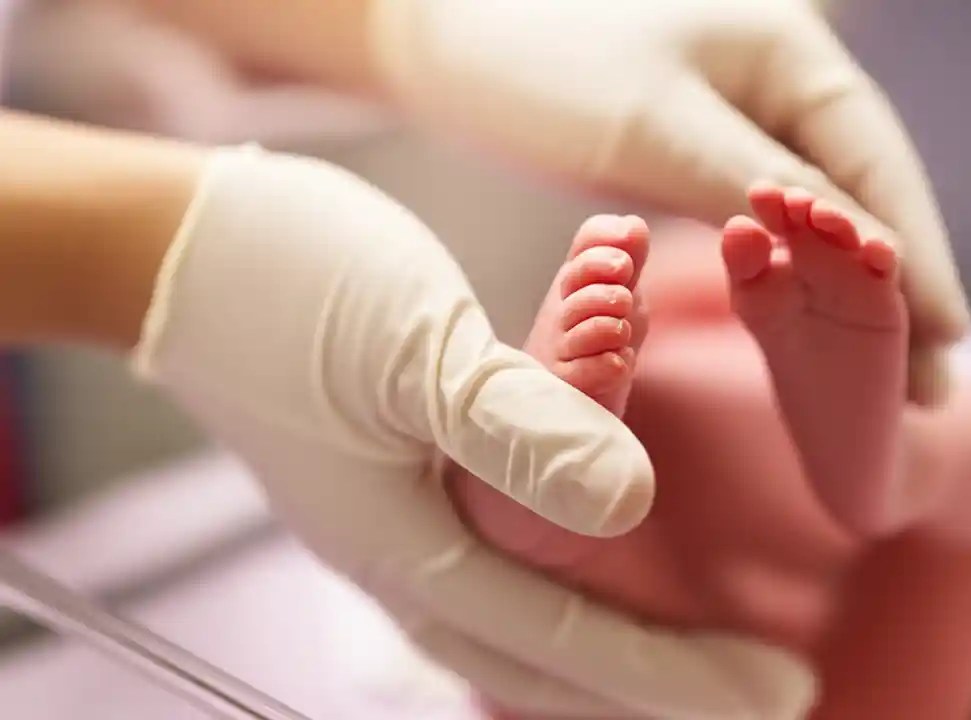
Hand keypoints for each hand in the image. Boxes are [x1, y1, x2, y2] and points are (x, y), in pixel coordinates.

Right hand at [133, 146, 812, 717]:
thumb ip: (520, 431)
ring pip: (526, 610)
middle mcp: (408, 552)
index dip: (680, 677)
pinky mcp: (399, 474)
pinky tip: (595, 555)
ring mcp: (399, 518)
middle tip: (761, 697)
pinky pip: (499, 549)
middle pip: (546, 656)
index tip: (781, 695)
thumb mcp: (412, 352)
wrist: (177, 249)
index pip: (568, 643)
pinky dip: (566, 567)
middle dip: (655, 685)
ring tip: (694, 649)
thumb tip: (630, 506)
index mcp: (412, 546)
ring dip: (614, 636)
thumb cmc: (284, 286)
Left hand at [370, 0, 968, 405]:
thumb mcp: (655, 133)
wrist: (443, 39)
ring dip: (846, 289)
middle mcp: (782, 77)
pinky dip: (789, 273)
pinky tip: (805, 321)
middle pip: (864, 195)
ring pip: (816, 213)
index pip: (878, 166)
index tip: (946, 336)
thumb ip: (759, 191)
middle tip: (928, 385)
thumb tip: (866, 252)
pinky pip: (765, 217)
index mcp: (791, 52)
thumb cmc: (540, 65)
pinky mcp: (698, 144)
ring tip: (885, 375)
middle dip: (896, 288)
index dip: (918, 254)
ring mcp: (742, 111)